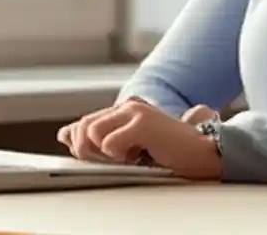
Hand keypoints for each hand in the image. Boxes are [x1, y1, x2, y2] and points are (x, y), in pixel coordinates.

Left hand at [57, 100, 221, 179]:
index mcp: (123, 110)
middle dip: (90, 151)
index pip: (83, 123)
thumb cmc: (167, 154)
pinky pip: (109, 144)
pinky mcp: (143, 123)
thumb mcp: (126, 148)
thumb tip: (64, 134)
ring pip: (92, 134)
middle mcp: (128, 106)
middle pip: (83, 128)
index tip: (97, 158)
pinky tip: (139, 155)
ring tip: (129, 157)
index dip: (82, 145)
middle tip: (117, 160)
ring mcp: (135, 112)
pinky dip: (119, 156)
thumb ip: (96, 138)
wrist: (201, 155)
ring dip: (106, 153)